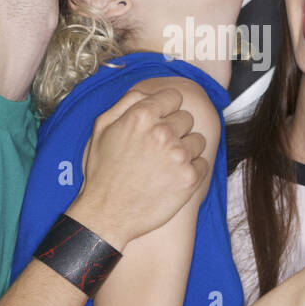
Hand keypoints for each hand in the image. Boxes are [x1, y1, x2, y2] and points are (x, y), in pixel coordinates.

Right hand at [67, 87, 207, 247]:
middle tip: (158, 148)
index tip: (160, 122)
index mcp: (142, 116)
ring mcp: (179, 156)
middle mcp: (163, 132)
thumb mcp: (102, 128)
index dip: (166, 109)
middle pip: (187, 118)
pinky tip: (172, 178)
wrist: (107, 214)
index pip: (174, 96)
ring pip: (198, 139)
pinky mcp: (190, 178)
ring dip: (185, 149)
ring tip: (165, 164)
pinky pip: (203, 163)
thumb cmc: (103, 172)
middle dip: (175, 130)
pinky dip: (191, 170)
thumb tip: (147, 91)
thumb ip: (126, 103)